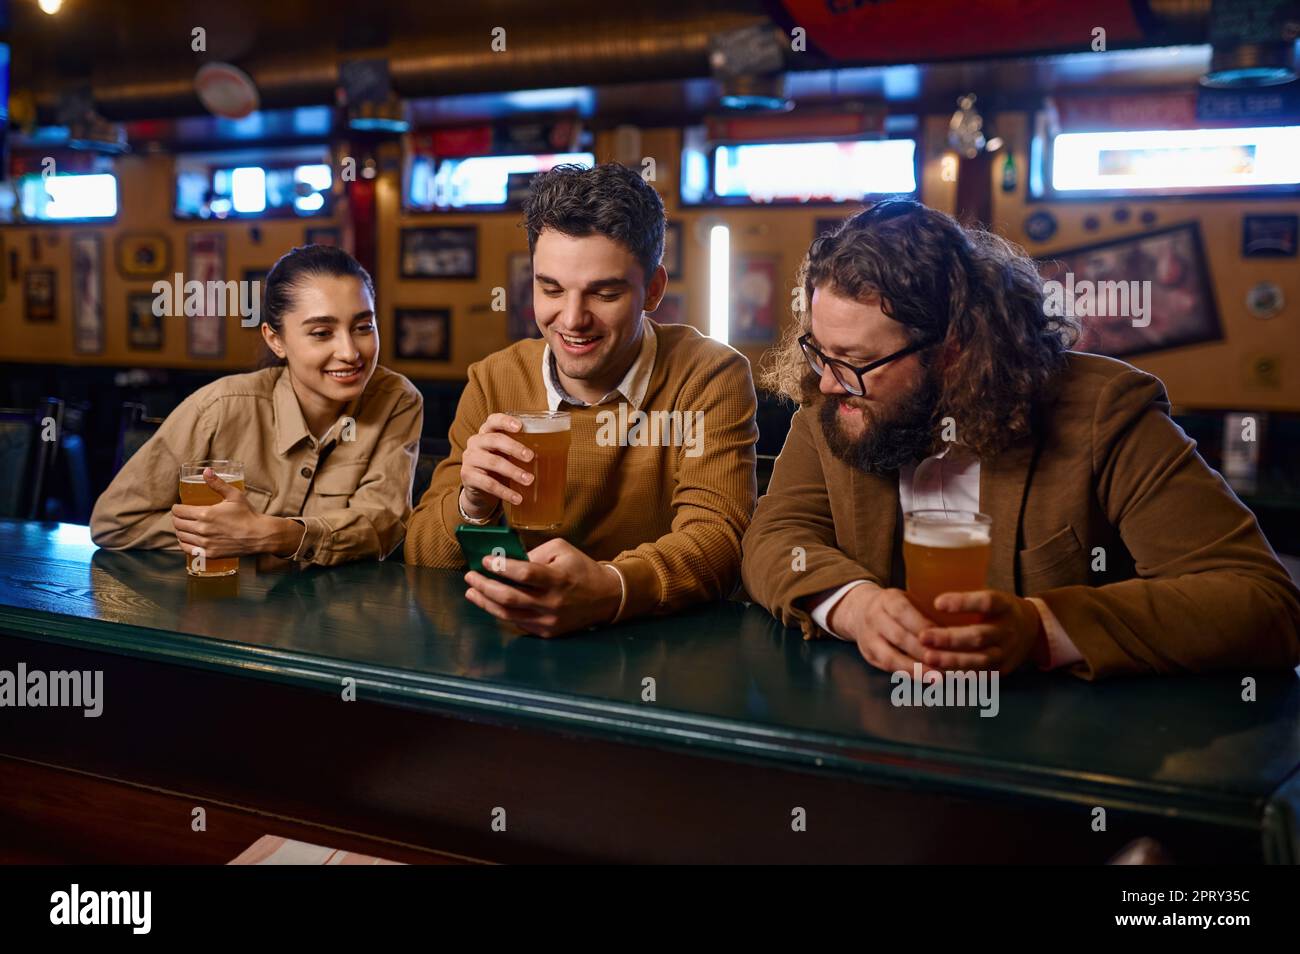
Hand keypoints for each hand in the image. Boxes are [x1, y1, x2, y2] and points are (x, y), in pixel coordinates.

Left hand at [171, 468, 300, 558]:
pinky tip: (187, 539)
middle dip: (177, 518)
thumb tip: (206, 471)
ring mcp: (205, 543)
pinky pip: (187, 549)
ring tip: (184, 526)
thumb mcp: (234, 495)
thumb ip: (217, 484)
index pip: (179, 511)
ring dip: (180, 530)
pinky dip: (184, 543)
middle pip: (178, 523)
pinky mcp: (209, 553)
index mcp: (205, 514)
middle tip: (181, 516)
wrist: (259, 535)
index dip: (176, 507)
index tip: (179, 506)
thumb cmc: (248, 514)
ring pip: (181, 536)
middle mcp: (202, 529)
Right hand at [459, 413, 534, 519]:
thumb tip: (554, 451)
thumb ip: (520, 449)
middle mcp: (476, 442)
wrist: (478, 489)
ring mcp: (470, 459)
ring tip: (529, 480)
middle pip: (495, 440)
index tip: (520, 426)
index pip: (493, 420)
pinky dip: (505, 492)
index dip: (505, 421)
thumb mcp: (506, 454)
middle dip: (514, 448)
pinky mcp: (468, 477)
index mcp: (487, 432)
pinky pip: (488, 484)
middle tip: (530, 457)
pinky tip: (517, 498)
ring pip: (493, 463)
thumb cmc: (498, 465)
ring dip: (513, 472)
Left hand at [463, 538, 622, 636]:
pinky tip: (491, 602)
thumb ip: (534, 554)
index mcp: (558, 579)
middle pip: (509, 597)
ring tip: (472, 591)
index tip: (485, 561)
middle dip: (484, 586)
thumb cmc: (581, 569)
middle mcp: (552, 603)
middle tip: (470, 576)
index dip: (501, 567)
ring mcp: (548, 621)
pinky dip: (501, 612)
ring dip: (485, 602)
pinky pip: (517, 622)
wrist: (606, 598)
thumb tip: (505, 559)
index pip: (524, 574)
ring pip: (508, 614)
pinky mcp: (546, 632)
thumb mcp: (562, 550)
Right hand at [827, 585, 941, 676]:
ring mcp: (868, 639)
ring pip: (890, 658)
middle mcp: (874, 618)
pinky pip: (888, 668)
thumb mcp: (908, 600)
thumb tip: (952, 635)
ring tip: (937, 678)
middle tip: (947, 663)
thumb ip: (926, 615)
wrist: (859, 611)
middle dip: (923, 653)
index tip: (944, 638)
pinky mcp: (868, 656)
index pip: (904, 612)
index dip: (923, 627)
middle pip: (898, 637)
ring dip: (915, 670)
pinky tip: (925, 679)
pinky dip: (908, 675)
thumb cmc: (895, 607)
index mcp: (887, 600)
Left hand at [917, 590, 1042, 674]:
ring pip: (980, 659)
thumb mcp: (990, 595)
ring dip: (952, 660)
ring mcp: (1007, 652)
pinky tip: (939, 672)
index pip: (986, 602)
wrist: (1032, 629)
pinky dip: (959, 675)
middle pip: (979, 635)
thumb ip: (964, 598)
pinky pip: (979, 675)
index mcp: (1004, 605)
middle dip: (950, 639)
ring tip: (928, 657)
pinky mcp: (1002, 670)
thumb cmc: (997, 609)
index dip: (963, 603)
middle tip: (923, 637)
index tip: (937, 602)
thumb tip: (921, 590)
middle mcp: (1008, 629)